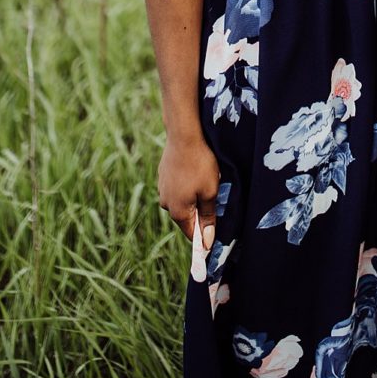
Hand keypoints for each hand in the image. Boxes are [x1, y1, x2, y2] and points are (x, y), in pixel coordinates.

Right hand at [158, 128, 219, 265]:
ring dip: (192, 197)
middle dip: (199, 213)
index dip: (203, 237)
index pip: (191, 234)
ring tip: (205, 181)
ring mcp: (162, 189)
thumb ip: (208, 218)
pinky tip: (194, 173)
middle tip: (214, 199)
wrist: (183, 135)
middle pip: (185, 217)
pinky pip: (176, 188)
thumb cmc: (200, 165)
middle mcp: (166, 203)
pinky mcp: (163, 176)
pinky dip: (186, 185)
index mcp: (177, 212)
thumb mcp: (210, 192)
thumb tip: (207, 242)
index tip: (213, 238)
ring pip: (181, 201)